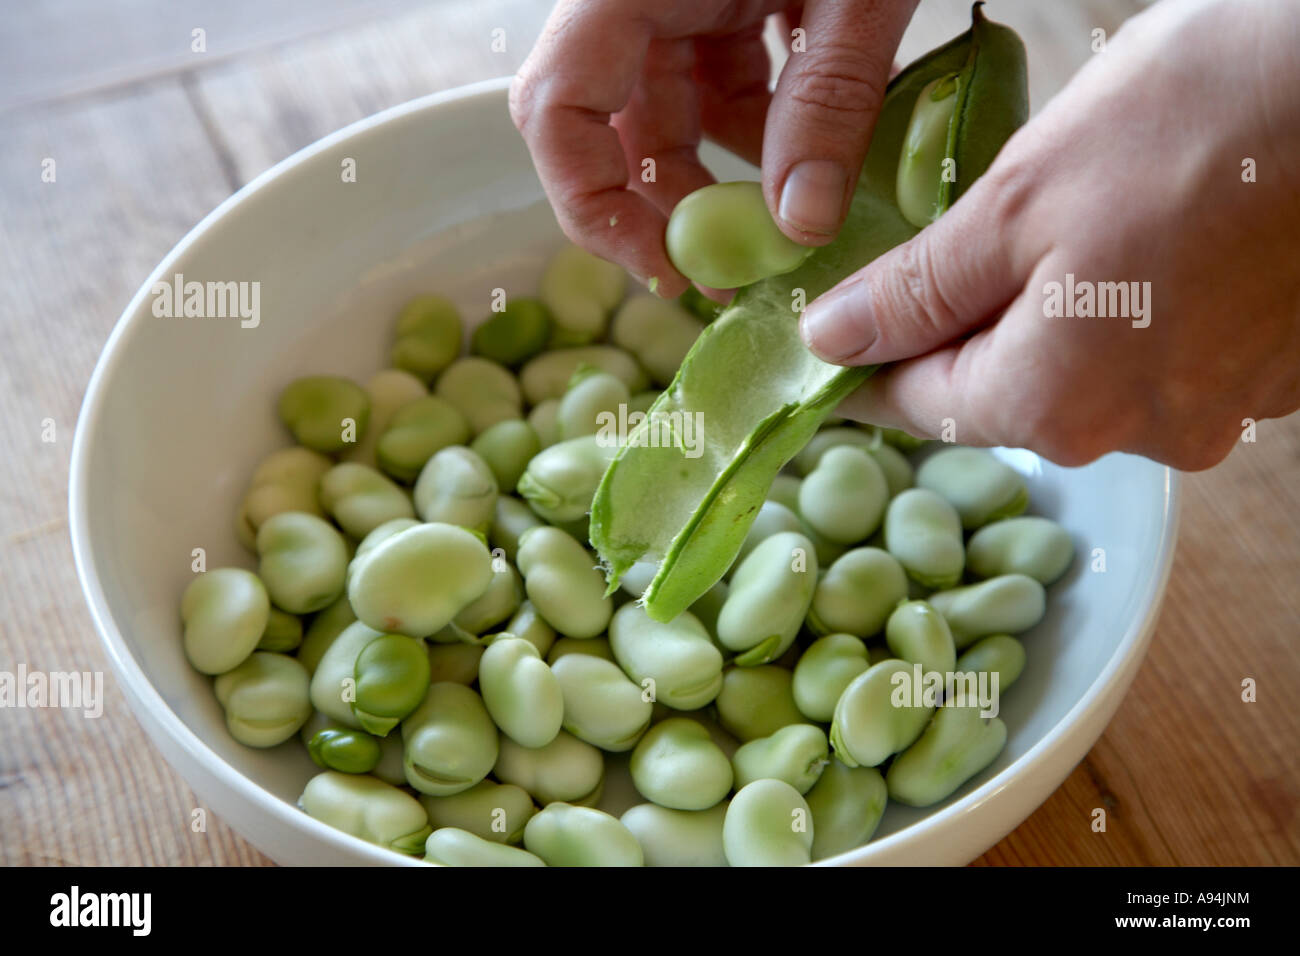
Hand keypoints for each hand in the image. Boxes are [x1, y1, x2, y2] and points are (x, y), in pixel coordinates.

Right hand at [509, 0, 917, 296]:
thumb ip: (830, 101)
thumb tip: (802, 228)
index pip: (554, 109)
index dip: (588, 203)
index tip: (664, 267)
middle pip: (604, 130)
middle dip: (665, 211)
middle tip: (735, 275)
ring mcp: (669, 0)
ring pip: (663, 118)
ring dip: (718, 182)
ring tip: (788, 229)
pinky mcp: (712, 3)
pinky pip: (709, 87)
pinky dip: (755, 134)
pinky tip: (807, 160)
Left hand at [803, 0, 1299, 469]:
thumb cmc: (1195, 125)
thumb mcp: (1016, 201)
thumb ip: (917, 289)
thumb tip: (834, 340)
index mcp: (1059, 404)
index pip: (919, 410)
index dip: (863, 373)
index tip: (828, 343)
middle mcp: (1140, 430)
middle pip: (1000, 395)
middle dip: (955, 332)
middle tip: (928, 255)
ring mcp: (1215, 406)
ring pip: (1082, 373)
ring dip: (1045, 314)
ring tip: (1050, 228)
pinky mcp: (1266, 370)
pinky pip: (1157, 355)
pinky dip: (1124, 309)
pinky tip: (1135, 240)